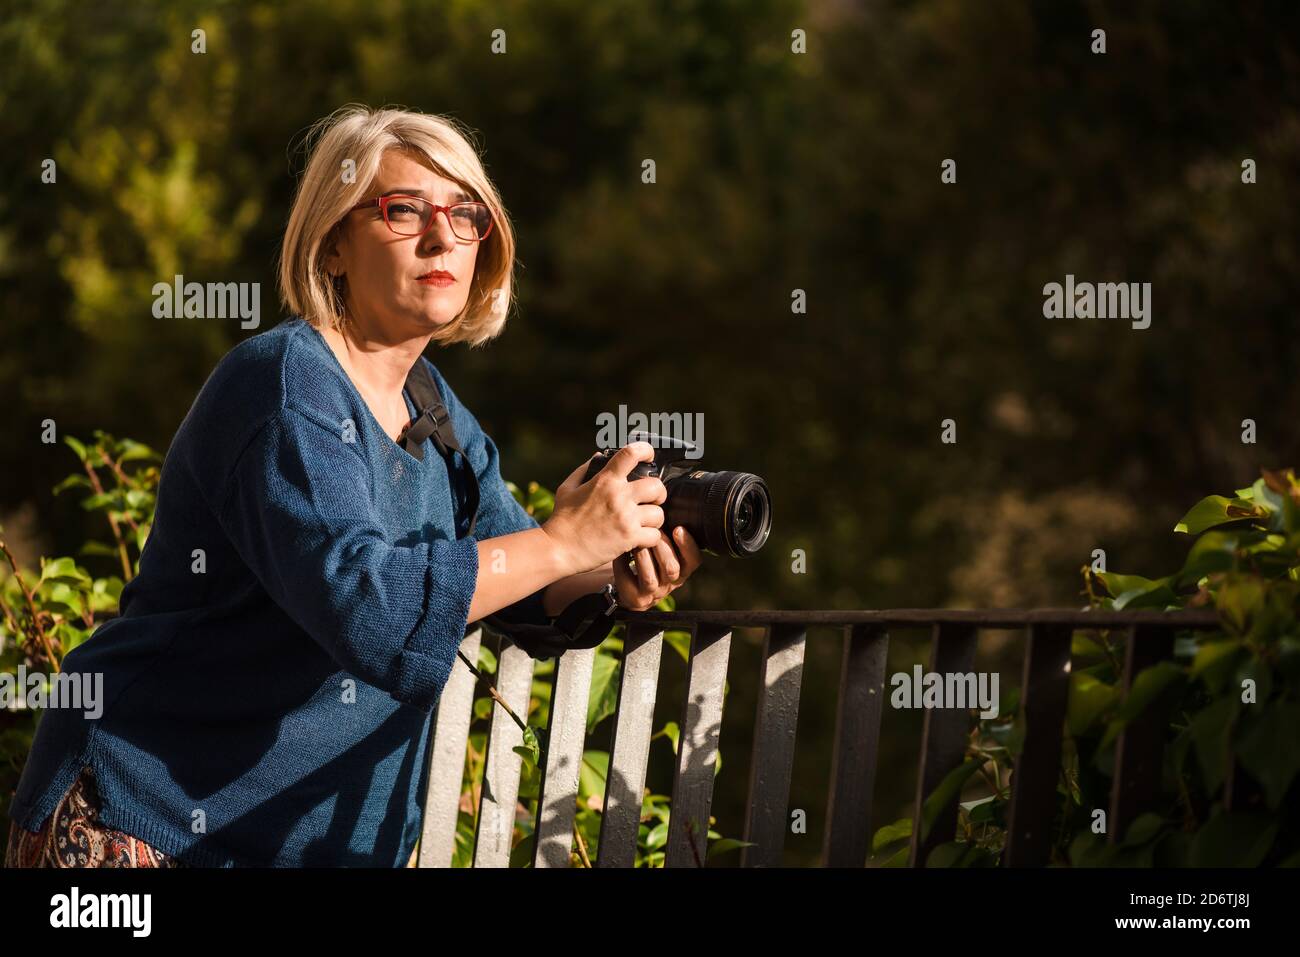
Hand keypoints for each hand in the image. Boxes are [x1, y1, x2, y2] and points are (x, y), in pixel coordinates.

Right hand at [542, 442, 667, 575]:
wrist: (557, 549)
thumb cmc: (561, 519)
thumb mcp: (568, 488)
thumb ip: (585, 469)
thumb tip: (599, 456)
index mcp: (605, 481)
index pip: (632, 453)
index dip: (646, 450)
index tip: (648, 456)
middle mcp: (619, 496)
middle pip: (657, 486)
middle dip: (657, 494)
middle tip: (650, 501)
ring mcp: (626, 517)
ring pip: (659, 513)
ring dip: (653, 519)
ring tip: (643, 524)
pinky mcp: (629, 538)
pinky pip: (655, 535)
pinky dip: (649, 539)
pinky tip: (639, 539)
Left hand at [613, 525, 702, 611]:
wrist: (629, 585)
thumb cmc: (648, 557)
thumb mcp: (662, 546)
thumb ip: (668, 533)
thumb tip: (665, 505)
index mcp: (682, 569)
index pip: (694, 561)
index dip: (688, 545)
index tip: (678, 528)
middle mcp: (670, 583)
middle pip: (672, 569)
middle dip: (662, 548)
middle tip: (652, 531)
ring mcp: (653, 593)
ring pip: (650, 578)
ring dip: (642, 556)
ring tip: (635, 540)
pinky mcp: (635, 597)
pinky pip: (629, 581)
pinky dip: (624, 564)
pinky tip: (621, 552)